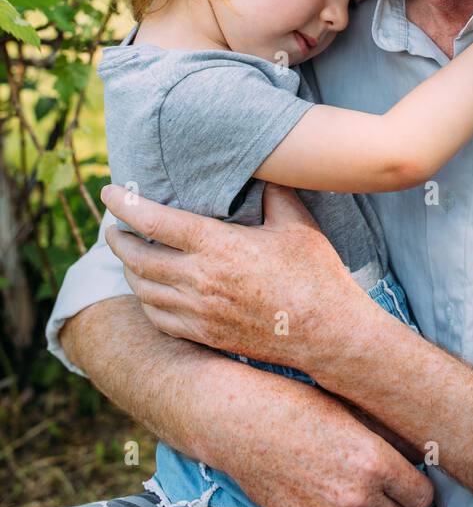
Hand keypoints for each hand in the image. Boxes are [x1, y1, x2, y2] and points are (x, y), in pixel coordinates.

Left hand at [101, 182, 374, 377]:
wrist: (328, 333)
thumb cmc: (316, 274)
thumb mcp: (296, 223)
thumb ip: (272, 193)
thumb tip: (260, 170)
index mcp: (218, 247)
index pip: (155, 222)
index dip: (125, 204)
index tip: (109, 192)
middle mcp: (200, 281)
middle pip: (138, 258)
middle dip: (117, 239)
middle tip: (112, 226)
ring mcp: (199, 313)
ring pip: (143, 290)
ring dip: (128, 270)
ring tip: (128, 255)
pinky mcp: (205, 336)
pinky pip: (158, 318)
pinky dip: (145, 300)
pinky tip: (150, 290)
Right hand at [202, 359, 432, 506]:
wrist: (243, 424)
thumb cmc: (298, 406)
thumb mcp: (353, 411)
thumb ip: (390, 437)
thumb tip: (421, 453)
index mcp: (374, 462)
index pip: (422, 497)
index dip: (418, 487)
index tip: (410, 480)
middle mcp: (356, 498)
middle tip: (390, 492)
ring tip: (368, 504)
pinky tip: (333, 502)